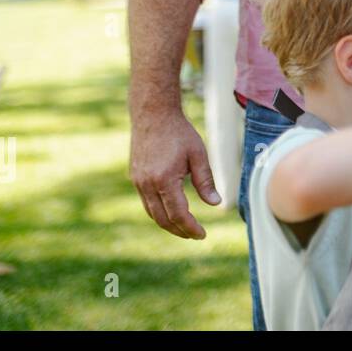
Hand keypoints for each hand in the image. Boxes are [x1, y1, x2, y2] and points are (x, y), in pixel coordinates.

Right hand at [129, 106, 220, 238]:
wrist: (153, 115)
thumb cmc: (179, 133)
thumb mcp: (198, 155)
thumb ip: (206, 181)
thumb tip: (216, 203)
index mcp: (164, 180)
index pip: (178, 214)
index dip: (191, 227)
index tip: (202, 235)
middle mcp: (147, 184)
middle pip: (163, 219)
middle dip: (179, 231)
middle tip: (195, 236)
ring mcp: (138, 182)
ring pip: (152, 213)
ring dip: (168, 224)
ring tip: (184, 228)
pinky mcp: (135, 177)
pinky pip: (146, 203)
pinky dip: (159, 212)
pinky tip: (170, 213)